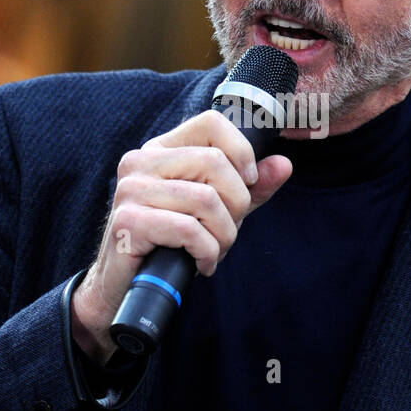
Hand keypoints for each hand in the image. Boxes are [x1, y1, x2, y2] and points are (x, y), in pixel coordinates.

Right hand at [71, 110, 292, 364]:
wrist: (126, 288)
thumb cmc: (172, 244)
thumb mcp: (218, 211)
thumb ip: (251, 188)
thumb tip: (283, 165)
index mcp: (161, 150)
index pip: (211, 123)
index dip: (241, 151)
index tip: (249, 184)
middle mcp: (140, 161)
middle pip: (215, 162)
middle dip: (237, 204)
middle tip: (228, 231)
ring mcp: (130, 190)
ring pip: (205, 199)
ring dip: (223, 235)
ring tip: (215, 250)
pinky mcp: (128, 221)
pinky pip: (188, 229)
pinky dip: (207, 253)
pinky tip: (202, 265)